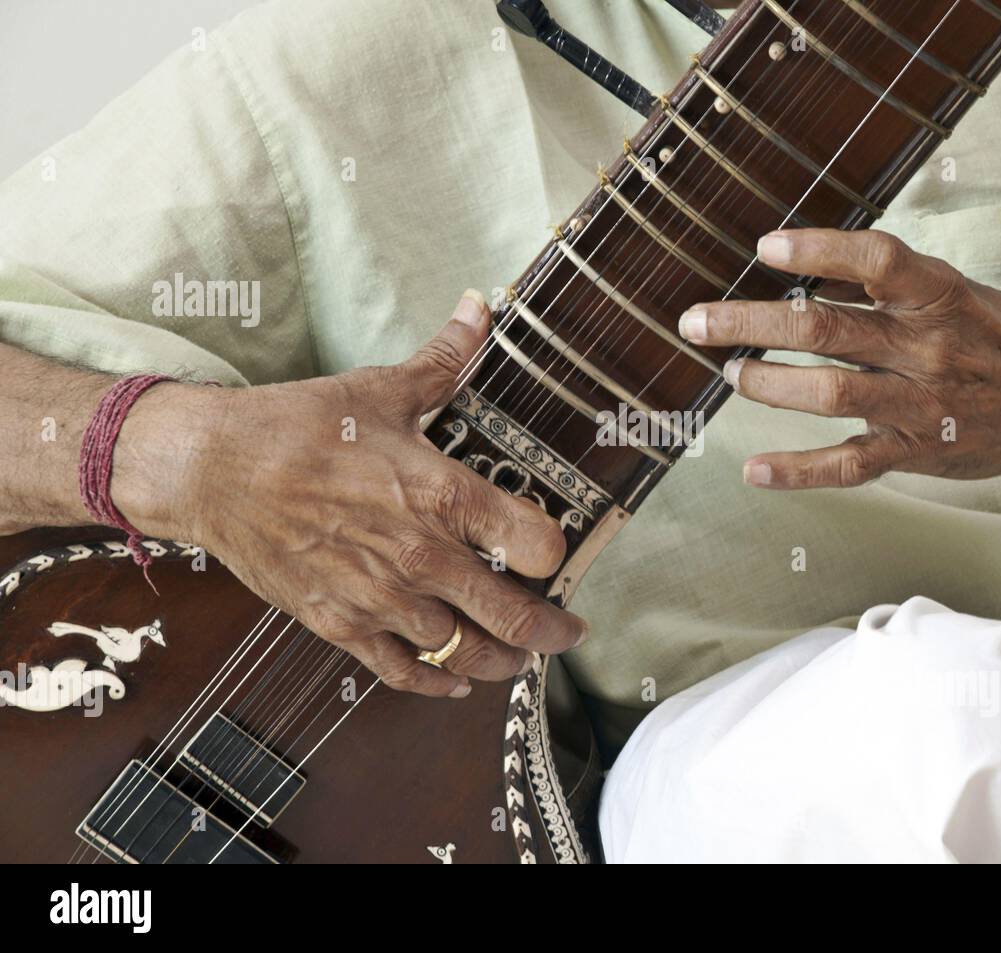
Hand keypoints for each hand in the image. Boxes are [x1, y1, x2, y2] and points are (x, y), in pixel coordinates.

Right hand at [117, 290, 585, 696]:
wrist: (213, 470)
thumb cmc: (299, 427)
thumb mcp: (382, 389)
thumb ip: (445, 358)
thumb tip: (481, 308)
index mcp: (441, 494)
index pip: (535, 543)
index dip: (559, 554)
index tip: (562, 555)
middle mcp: (420, 556)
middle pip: (513, 615)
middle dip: (552, 628)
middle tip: (568, 629)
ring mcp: (381, 598)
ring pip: (465, 652)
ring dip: (499, 657)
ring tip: (517, 653)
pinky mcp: (341, 625)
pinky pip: (403, 672)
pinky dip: (437, 683)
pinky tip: (454, 681)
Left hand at [679, 229, 1000, 488]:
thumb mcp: (959, 293)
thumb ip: (892, 284)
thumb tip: (815, 267)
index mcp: (940, 295)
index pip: (876, 260)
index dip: (818, 249)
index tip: (765, 247)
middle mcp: (926, 347)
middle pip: (827, 329)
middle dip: (751, 324)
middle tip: (696, 321)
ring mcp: (920, 404)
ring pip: (829, 392)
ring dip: (768, 383)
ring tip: (730, 374)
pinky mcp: (918, 452)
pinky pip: (850, 464)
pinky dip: (799, 471)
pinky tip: (756, 472)